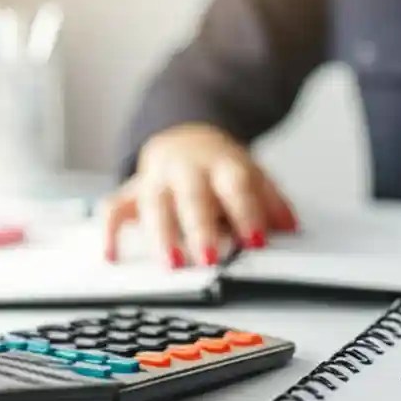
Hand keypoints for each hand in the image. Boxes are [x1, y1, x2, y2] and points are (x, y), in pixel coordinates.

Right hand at [104, 123, 296, 267]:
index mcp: (222, 164)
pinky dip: (109, 232)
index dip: (247, 212)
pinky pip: (113, 209)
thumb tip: (290, 227)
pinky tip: (113, 255)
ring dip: (161, 235)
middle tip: (211, 258)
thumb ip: (272, 200)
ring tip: (172, 264)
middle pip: (193, 197)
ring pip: (153, 204)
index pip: (236, 185)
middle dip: (202, 228)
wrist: (186, 137)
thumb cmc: (221, 168)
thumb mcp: (253, 175)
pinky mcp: (132, 191)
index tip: (256, 240)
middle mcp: (187, 170)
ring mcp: (157, 180)